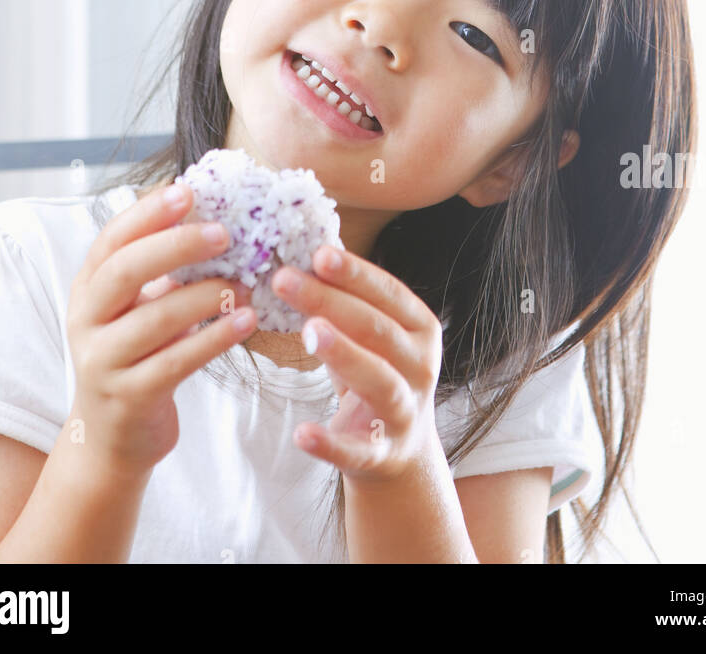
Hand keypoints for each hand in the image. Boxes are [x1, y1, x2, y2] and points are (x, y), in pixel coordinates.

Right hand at [66, 181, 257, 477]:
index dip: (147, 213)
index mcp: (88, 288)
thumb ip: (162, 271)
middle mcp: (87, 321)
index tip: (187, 191)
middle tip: (224, 233)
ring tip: (247, 284)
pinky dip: (214, 338)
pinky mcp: (128, 398)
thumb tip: (217, 216)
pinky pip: (176, 361)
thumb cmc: (137, 356)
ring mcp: (102, 362)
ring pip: (155, 319)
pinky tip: (246, 321)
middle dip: (175, 246)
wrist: (112, 439)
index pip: (112, 240)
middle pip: (125, 271)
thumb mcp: (137, 308)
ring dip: (207, 296)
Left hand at [271, 247, 442, 481]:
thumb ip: (346, 301)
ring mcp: (405, 411)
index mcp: (420, 329)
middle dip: (330, 301)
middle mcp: (421, 366)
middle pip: (376, 329)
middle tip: (285, 278)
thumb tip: (301, 251)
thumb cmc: (376, 372)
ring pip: (379, 381)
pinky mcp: (384, 454)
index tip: (317, 253)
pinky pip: (357, 449)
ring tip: (308, 330)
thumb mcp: (370, 335)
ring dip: (344, 354)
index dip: (354, 272)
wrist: (402, 451)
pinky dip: (330, 443)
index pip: (388, 293)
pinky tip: (301, 433)